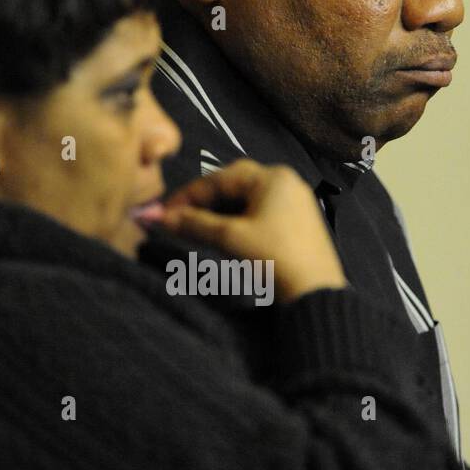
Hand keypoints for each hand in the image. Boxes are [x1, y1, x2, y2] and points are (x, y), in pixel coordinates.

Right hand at [157, 159, 347, 303]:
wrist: (314, 293)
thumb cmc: (273, 258)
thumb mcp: (229, 238)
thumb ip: (192, 224)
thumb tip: (155, 217)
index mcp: (272, 176)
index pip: (219, 178)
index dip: (187, 195)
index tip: (162, 212)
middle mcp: (285, 181)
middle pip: (233, 186)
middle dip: (203, 203)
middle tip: (178, 219)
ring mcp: (294, 202)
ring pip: (246, 201)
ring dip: (218, 213)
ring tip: (196, 229)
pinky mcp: (297, 222)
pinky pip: (259, 213)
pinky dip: (237, 222)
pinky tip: (223, 236)